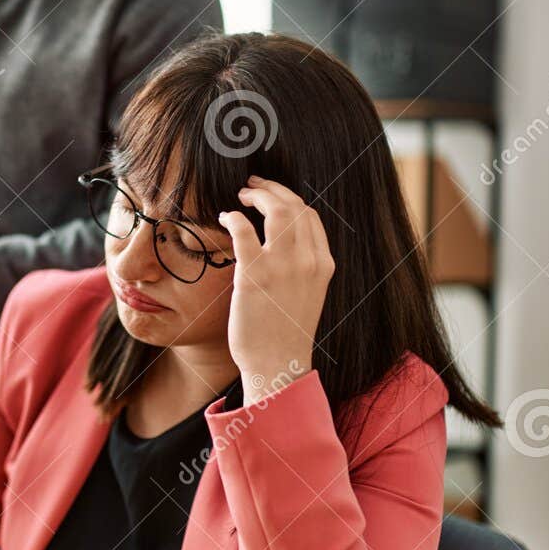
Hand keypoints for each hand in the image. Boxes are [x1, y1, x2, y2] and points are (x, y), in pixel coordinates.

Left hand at [217, 176, 333, 403]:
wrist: (277, 364)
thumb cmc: (285, 332)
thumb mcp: (308, 294)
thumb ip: (302, 267)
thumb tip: (283, 242)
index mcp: (323, 265)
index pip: (311, 216)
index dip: (290, 199)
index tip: (273, 196)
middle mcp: (307, 261)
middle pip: (294, 206)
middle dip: (273, 189)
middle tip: (253, 185)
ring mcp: (281, 266)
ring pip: (275, 210)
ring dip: (257, 195)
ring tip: (241, 196)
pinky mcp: (254, 275)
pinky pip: (244, 230)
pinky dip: (234, 217)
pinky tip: (225, 218)